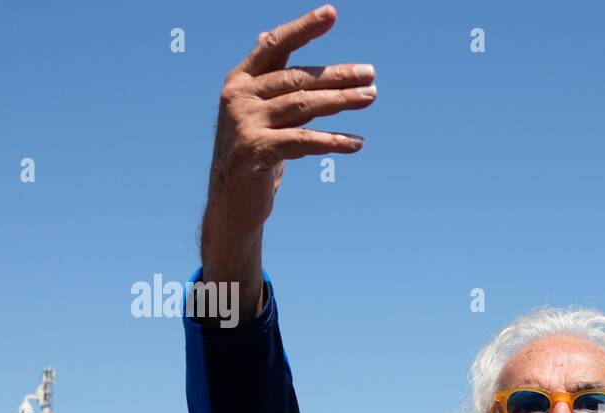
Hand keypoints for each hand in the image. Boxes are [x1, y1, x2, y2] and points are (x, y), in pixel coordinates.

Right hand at [201, 4, 376, 316]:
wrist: (233, 202)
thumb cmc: (254, 151)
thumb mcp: (257, 110)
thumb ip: (267, 78)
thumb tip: (265, 36)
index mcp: (240, 80)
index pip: (276, 46)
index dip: (304, 28)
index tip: (332, 13)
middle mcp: (240, 96)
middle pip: (298, 78)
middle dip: (337, 75)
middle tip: (371, 75)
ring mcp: (246, 123)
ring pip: (304, 106)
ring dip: (342, 101)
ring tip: (372, 97)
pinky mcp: (257, 151)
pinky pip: (303, 141)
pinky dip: (333, 141)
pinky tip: (357, 143)